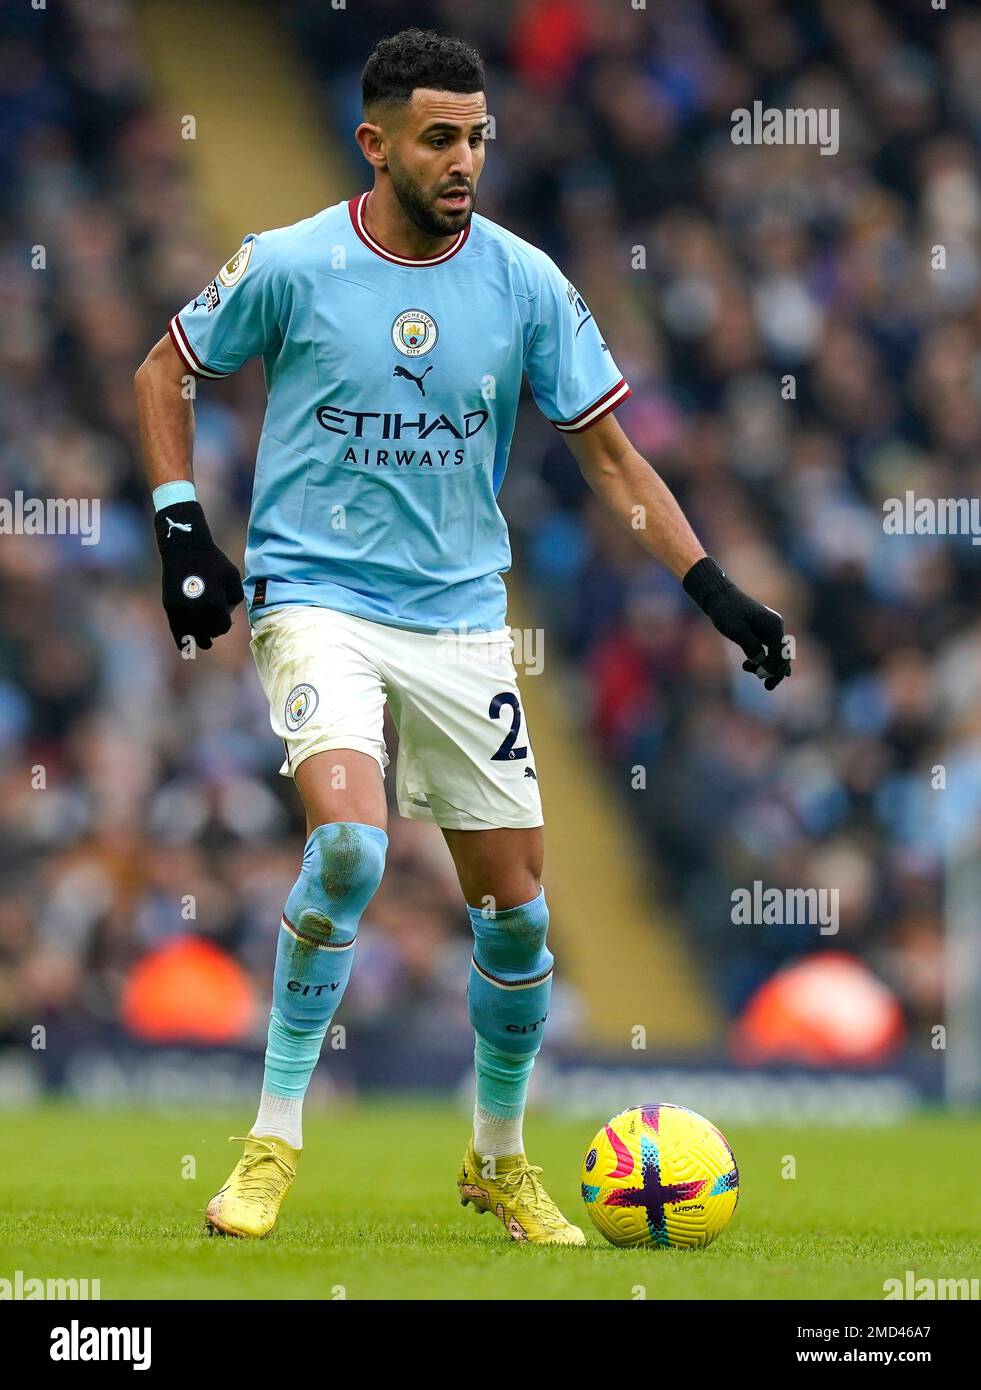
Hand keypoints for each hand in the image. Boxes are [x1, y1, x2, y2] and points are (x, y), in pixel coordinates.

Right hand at [153, 501, 243, 650]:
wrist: (185, 548)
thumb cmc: (213, 561)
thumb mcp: (232, 577)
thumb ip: (234, 598)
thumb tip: (226, 614)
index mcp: (214, 604)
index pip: (222, 627)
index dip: (225, 624)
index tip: (225, 618)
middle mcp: (196, 610)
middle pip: (207, 633)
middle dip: (213, 631)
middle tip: (215, 626)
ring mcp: (181, 609)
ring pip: (191, 635)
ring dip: (199, 639)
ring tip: (205, 643)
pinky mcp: (169, 606)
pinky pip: (175, 630)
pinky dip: (181, 640)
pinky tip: (185, 648)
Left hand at [683, 556, 790, 690]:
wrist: (718, 595)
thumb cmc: (725, 611)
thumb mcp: (736, 630)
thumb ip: (750, 646)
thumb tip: (761, 661)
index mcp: (773, 625)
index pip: (780, 653)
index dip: (773, 668)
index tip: (760, 676)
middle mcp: (776, 626)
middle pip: (783, 655)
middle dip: (776, 672)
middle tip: (767, 687)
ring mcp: (770, 628)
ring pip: (776, 653)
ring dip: (768, 666)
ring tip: (751, 673)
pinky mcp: (762, 630)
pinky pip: (770, 649)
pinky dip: (767, 660)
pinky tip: (763, 672)